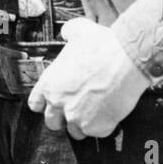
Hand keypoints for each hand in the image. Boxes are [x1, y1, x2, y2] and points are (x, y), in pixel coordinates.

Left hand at [27, 18, 149, 139]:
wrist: (127, 58)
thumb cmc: (102, 43)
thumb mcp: (79, 30)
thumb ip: (68, 33)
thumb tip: (66, 32)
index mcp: (49, 84)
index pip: (35, 104)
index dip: (46, 103)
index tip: (55, 101)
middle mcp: (58, 104)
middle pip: (52, 122)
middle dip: (63, 117)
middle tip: (77, 108)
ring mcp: (77, 118)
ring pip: (75, 132)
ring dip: (83, 124)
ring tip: (95, 111)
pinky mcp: (97, 128)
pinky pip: (97, 133)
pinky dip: (103, 125)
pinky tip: (110, 111)